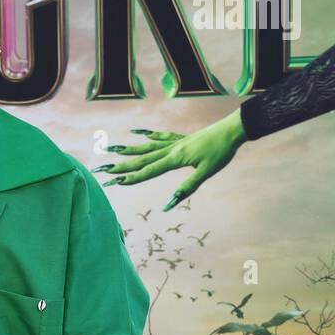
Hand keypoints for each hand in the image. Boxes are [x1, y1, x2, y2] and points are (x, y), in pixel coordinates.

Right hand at [96, 109, 247, 207]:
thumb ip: (186, 189)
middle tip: (102, 169)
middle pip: (141, 159)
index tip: (115, 182)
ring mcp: (174, 143)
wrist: (232, 130)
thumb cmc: (221, 152)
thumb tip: (168, 205)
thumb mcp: (205, 173)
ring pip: (146, 148)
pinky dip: (146, 136)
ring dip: (127, 150)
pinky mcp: (180, 139)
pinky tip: (137, 134)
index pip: (149, 171)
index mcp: (175, 159)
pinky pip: (159, 137)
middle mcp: (170, 149)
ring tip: (110, 149)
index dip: (132, 178)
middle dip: (121, 165)